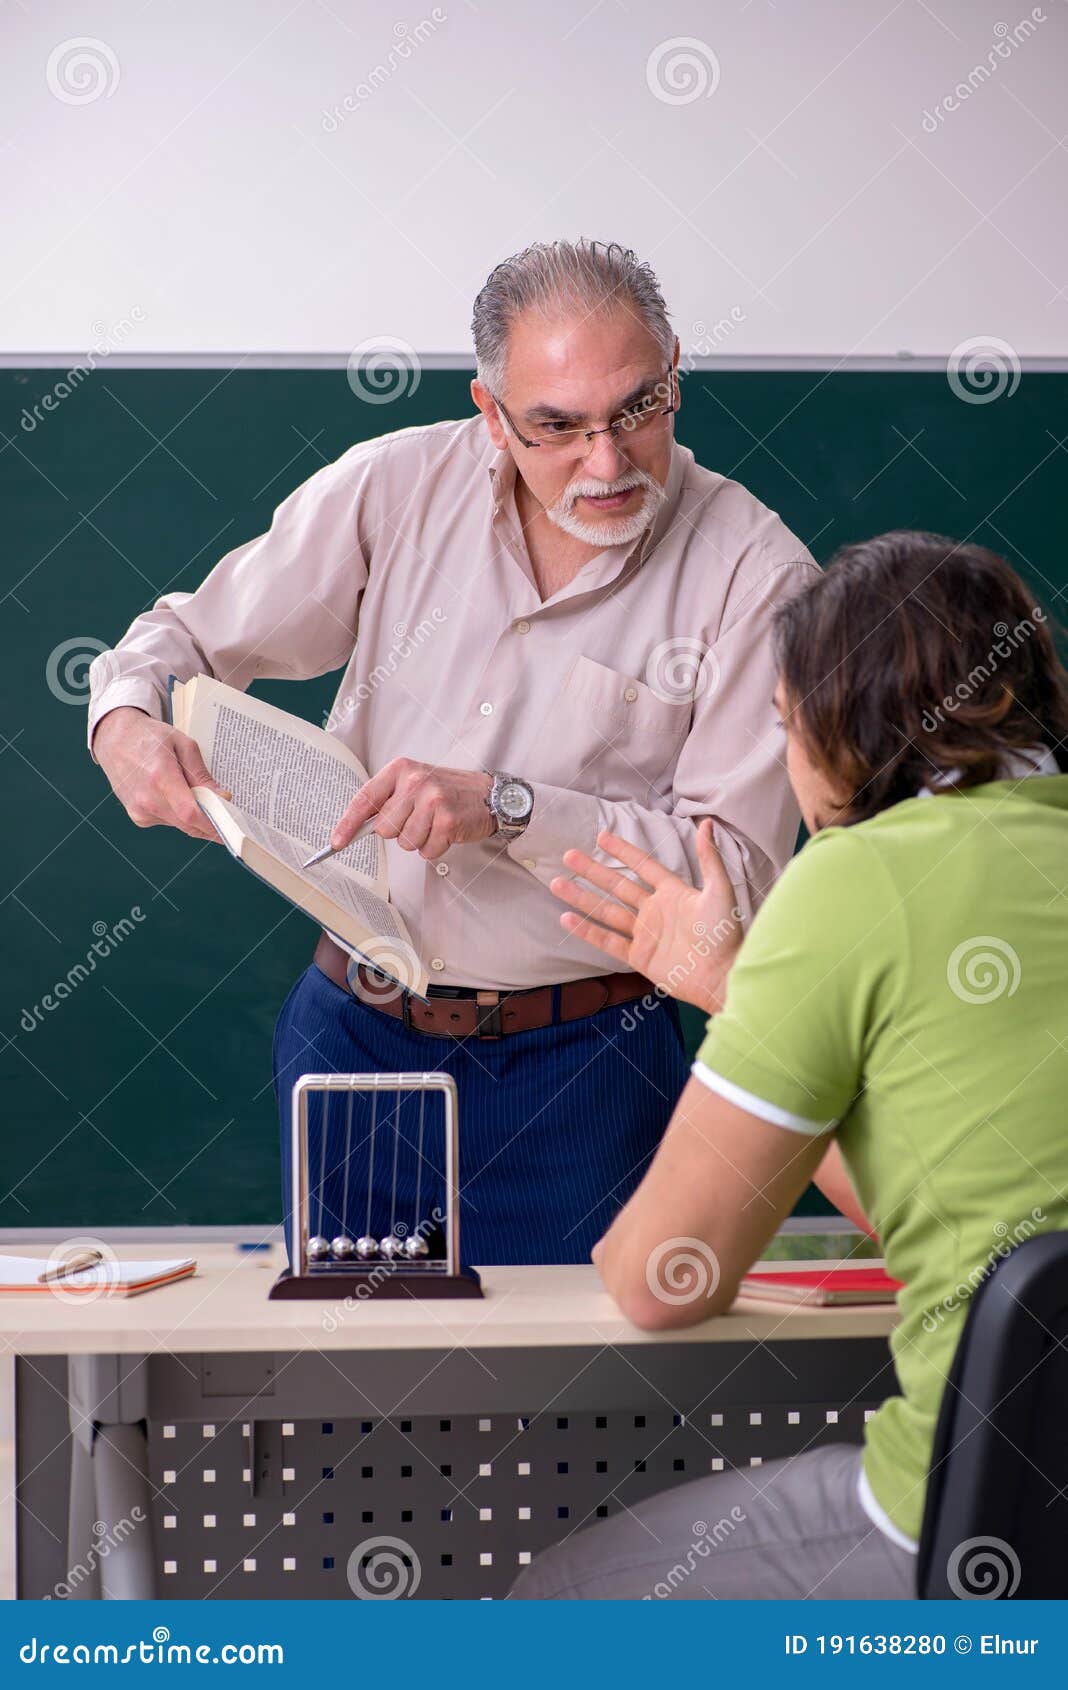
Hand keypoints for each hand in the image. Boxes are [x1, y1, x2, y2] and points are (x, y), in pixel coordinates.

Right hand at [93, 706, 231, 842]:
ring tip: (196, 795)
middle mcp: (147, 799)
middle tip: (227, 816)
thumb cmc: (150, 738)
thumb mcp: (183, 745)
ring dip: (194, 816)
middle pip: (189, 824)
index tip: (230, 824)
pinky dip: (178, 814)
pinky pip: (168, 822)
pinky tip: (174, 795)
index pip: (190, 813)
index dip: (213, 824)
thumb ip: (202, 774)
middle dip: (211, 824)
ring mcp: (140, 811)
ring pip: (180, 825)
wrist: (115, 740)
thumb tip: (221, 798)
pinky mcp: (138, 817)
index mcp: (160, 776)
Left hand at [329, 759, 495, 861]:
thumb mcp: (415, 782)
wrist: (489, 793)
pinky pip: (426, 851)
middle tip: (419, 818)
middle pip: (385, 829)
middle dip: (399, 831)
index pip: (365, 799)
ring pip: (405, 843)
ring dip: (419, 840)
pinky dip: (436, 848)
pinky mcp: (448, 820)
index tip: (336, 842)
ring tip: (435, 823)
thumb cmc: (447, 790)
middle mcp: (415, 781)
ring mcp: (432, 800)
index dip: (347, 823)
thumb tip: (357, 827)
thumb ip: (388, 799)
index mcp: (401, 768)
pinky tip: (446, 831)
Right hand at [550, 820, 742, 1012]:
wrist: (722, 977)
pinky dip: (587, 930)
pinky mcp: (640, 957)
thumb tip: (707, 823)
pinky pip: (609, 941)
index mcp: (673, 893)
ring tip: (557, 883)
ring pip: (607, 911)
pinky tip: (567, 918)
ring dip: (582, 897)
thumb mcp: (719, 891)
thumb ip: (709, 858)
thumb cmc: (724, 934)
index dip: (623, 851)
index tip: (601, 836)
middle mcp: (656, 911)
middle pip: (617, 886)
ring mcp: (646, 934)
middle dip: (593, 871)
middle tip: (569, 856)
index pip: (643, 866)